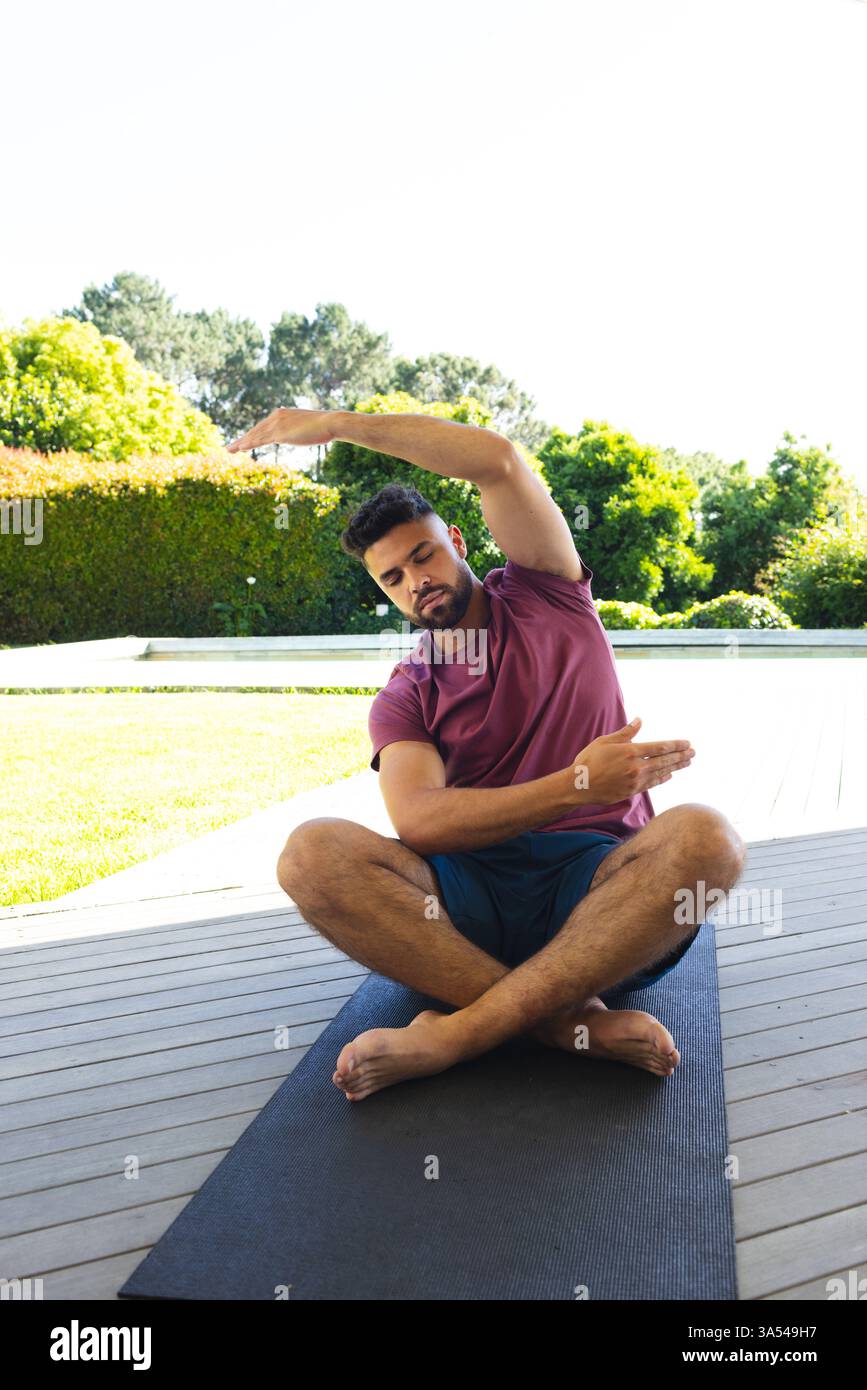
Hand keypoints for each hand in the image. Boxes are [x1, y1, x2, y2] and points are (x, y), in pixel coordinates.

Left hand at [227, 407, 336, 452]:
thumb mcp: (306, 426)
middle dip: (242, 440)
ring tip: (229, 450)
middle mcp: (276, 417)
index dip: (251, 435)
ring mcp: (277, 425)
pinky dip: (249, 444)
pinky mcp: (279, 434)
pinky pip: (260, 440)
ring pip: (255, 436)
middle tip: (229, 448)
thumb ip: (297, 429)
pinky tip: (240, 448)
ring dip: (241, 444)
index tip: (243, 441)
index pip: (262, 426)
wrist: (329, 423)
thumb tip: (298, 434)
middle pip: (255, 431)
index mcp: (281, 413)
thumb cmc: (323, 426)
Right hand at [569, 717, 693, 805]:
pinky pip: (652, 784)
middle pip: (665, 761)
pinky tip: (669, 775)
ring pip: (661, 773)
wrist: (579, 786)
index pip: (660, 747)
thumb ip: (626, 732)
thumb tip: (640, 720)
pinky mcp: (632, 792)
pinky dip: (662, 779)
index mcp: (630, 751)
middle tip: (693, 753)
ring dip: (675, 767)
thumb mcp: (605, 741)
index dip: (676, 745)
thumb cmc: (589, 760)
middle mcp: (636, 767)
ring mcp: (635, 781)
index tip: (687, 743)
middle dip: (681, 756)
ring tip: (687, 763)